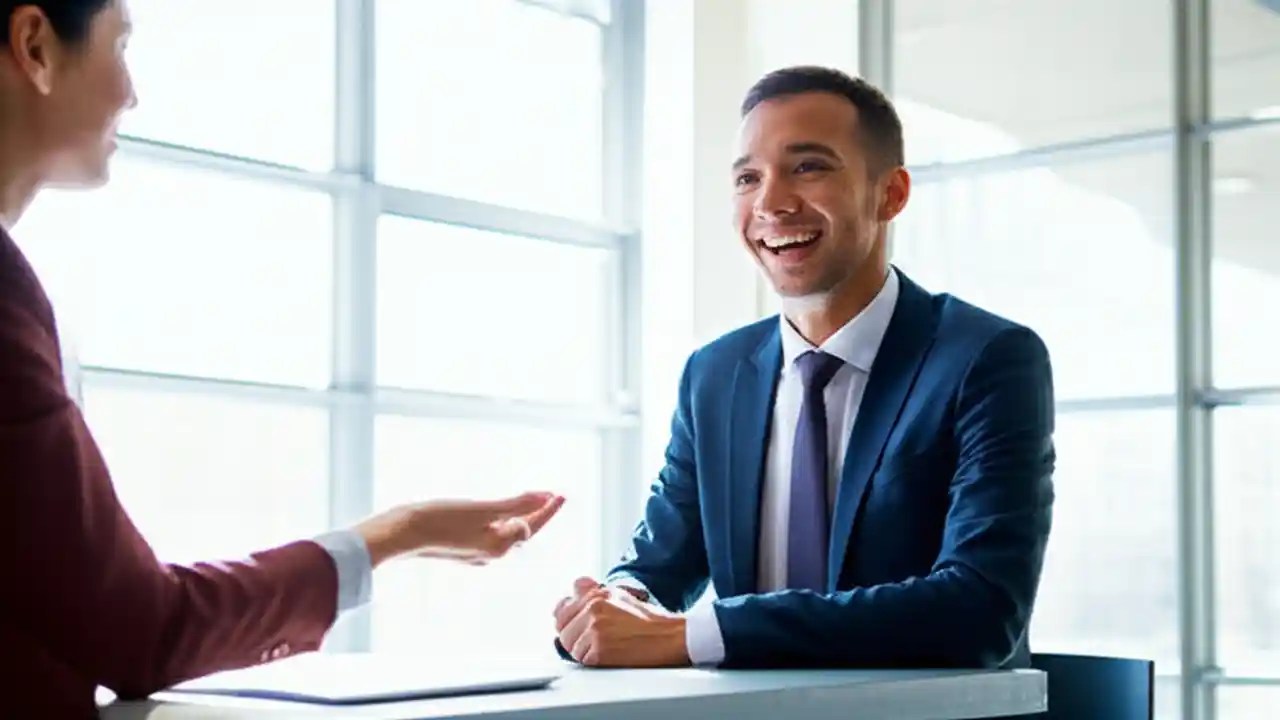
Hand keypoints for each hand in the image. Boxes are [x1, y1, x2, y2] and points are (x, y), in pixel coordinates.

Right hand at [354, 492, 564, 567]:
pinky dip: (502, 521)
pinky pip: (491, 534)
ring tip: (533, 503)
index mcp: (499, 546)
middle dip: (539, 514)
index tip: (561, 494)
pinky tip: (501, 514)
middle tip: (553, 496)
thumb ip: (515, 505)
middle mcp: (491, 554)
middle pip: (523, 532)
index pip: (532, 525)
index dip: (548, 508)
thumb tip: (544, 498)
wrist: (401, 534)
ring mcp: (476, 553)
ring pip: (507, 534)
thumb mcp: (482, 509)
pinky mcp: (462, 548)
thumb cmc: (439, 520)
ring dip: (521, 517)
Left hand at [556, 584, 689, 667]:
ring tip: (602, 647)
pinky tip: (607, 654)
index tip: (570, 625)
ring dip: (583, 650)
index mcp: (596, 596)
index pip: (561, 609)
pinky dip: (592, 660)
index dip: (566, 620)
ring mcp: (595, 630)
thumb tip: (574, 588)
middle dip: (573, 637)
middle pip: (563, 630)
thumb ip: (592, 592)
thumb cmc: (650, 619)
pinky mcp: (600, 651)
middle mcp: (593, 610)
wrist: (669, 636)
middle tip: (589, 641)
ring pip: (571, 646)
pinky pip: (582, 659)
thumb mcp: (620, 595)